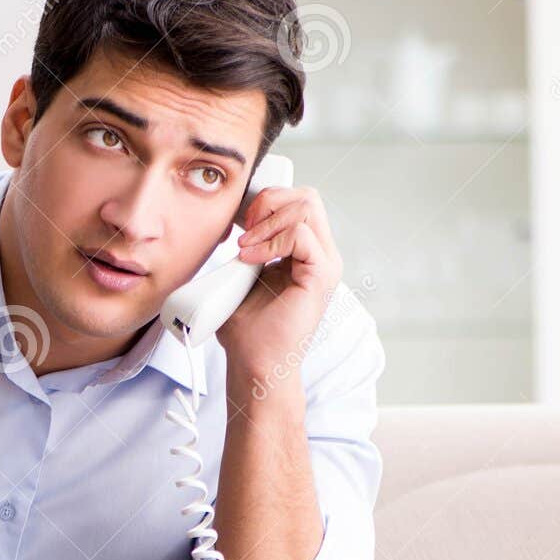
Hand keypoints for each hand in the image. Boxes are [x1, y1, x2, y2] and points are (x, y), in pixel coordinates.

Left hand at [219, 182, 342, 384]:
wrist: (253, 362)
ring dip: (266, 222)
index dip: (268, 201)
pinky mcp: (320, 276)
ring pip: (306, 208)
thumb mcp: (242, 276)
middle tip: (244, 229)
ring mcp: (324, 265)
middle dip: (269, 202)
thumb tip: (235, 222)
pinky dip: (271, 241)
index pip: (299, 202)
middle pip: (307, 197)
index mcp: (306, 253)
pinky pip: (301, 235)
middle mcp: (320, 255)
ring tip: (245, 248)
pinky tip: (251, 260)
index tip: (239, 223)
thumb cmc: (247, 328)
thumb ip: (248, 247)